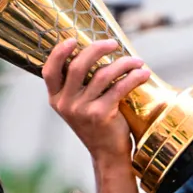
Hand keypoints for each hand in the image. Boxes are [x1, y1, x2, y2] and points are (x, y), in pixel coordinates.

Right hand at [42, 38, 150, 161]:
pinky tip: (143, 74)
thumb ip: (78, 84)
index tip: (73, 39)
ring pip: (103, 75)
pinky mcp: (101, 115)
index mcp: (56, 98)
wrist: (107, 152)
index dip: (59, 52)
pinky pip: (119, 88)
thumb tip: (95, 50)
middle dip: (97, 49)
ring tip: (137, 61)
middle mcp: (65, 104)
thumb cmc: (96, 122)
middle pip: (78, 66)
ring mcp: (82, 110)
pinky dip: (133, 77)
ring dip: (123, 64)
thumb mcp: (78, 104)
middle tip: (114, 44)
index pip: (49, 71)